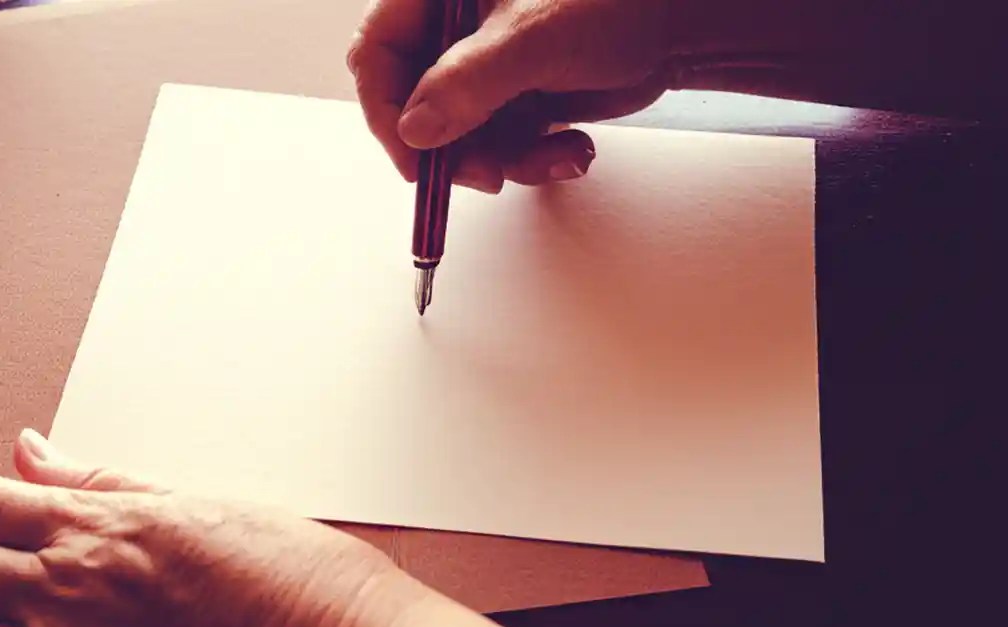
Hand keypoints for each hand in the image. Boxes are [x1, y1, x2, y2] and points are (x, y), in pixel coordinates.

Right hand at [347, 0, 670, 192]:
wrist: (685, 23)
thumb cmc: (617, 1)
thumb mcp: (535, 39)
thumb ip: (468, 83)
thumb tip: (416, 128)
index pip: (379, 51)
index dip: (387, 108)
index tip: (415, 154)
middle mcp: (456, 26)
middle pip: (414, 103)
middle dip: (456, 148)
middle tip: (490, 172)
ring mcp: (484, 64)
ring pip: (459, 135)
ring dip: (505, 161)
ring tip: (556, 155)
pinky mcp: (513, 95)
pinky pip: (496, 143)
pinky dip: (530, 159)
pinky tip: (571, 149)